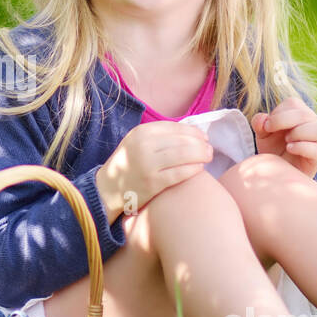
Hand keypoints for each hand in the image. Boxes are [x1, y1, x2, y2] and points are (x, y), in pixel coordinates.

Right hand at [96, 122, 212, 221]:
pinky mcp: (153, 183)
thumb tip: (192, 132)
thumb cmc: (129, 164)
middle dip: (200, 144)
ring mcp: (147, 164)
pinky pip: (180, 173)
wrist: (107, 189)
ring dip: (201, 155)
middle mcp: (143, 145)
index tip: (203, 137)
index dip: (193, 132)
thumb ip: (159, 136)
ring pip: (184, 155)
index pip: (175, 127)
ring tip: (208, 157)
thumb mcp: (137, 142)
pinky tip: (199, 169)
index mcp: (140, 132)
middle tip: (209, 149)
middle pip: (182, 140)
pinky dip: (194, 169)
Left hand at [252, 97, 316, 179]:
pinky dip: (301, 147)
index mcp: (300, 112)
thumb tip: (262, 119)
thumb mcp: (263, 135)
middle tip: (270, 130)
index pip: (293, 104)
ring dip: (298, 133)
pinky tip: (290, 149)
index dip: (277, 113)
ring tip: (286, 141)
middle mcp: (313, 122)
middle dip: (283, 121)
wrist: (280, 171)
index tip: (266, 126)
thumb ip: (259, 124)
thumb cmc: (274, 148)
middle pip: (304, 114)